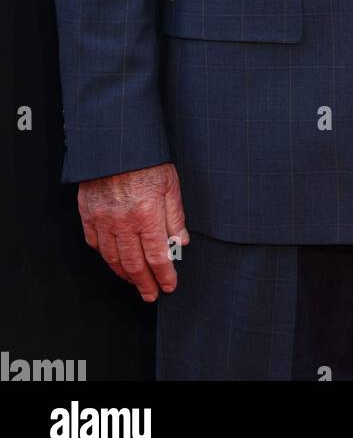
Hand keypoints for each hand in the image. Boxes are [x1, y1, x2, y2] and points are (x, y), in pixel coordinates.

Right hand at [77, 162, 189, 299]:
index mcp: (147, 214)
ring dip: (125, 275)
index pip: (157, 256)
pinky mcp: (87, 214)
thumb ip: (175, 216)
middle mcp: (123, 221)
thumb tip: (179, 243)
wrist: (115, 142)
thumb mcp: (170, 183)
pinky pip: (94, 243)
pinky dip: (105, 256)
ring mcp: (102, 219)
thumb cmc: (147, 160)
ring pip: (113, 258)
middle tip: (151, 294)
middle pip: (134, 264)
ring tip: (135, 282)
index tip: (169, 286)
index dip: (164, 275)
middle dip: (144, 284)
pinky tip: (114, 261)